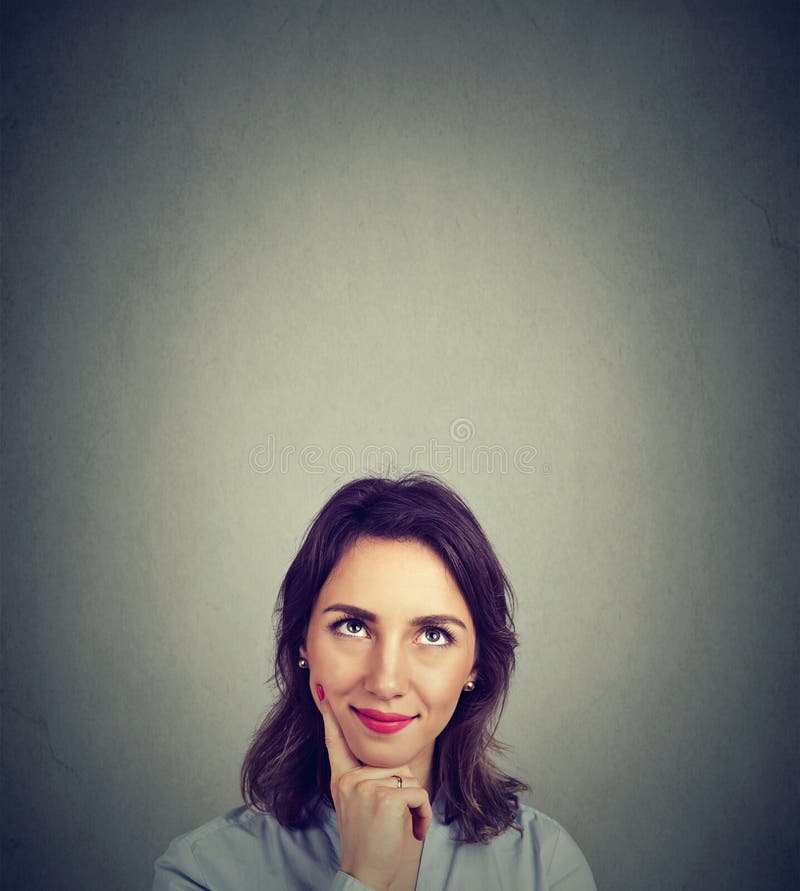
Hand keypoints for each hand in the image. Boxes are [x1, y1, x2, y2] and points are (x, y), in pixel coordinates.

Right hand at [316, 685, 431, 890]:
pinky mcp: (384, 797)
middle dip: (404, 789)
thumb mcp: (359, 805)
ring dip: (415, 804)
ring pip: (408, 777)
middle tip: (394, 818)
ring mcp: (364, 786)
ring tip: (401, 826)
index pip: (335, 741)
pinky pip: (418, 794)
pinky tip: (412, 832)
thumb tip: (384, 763)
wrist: (366, 875)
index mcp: (342, 779)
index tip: (323, 692)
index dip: (331, 716)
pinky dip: (423, 815)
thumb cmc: (369, 843)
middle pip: (393, 763)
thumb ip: (365, 780)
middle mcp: (349, 778)